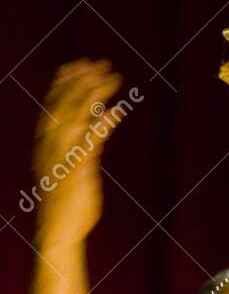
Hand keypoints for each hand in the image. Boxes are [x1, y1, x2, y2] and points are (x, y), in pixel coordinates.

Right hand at [32, 58, 126, 248]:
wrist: (57, 230)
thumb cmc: (65, 201)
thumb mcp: (71, 167)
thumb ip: (82, 144)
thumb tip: (97, 122)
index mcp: (46, 142)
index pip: (53, 103)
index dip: (66, 81)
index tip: (80, 64)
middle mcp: (51, 144)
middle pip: (65, 102)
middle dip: (82, 80)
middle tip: (100, 64)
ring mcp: (64, 155)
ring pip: (76, 114)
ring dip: (94, 93)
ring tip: (112, 77)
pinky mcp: (78, 169)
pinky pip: (91, 140)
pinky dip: (103, 123)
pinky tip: (118, 111)